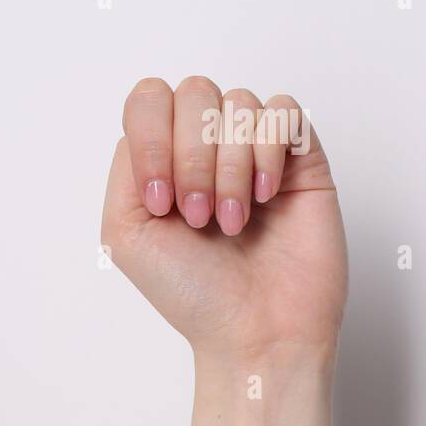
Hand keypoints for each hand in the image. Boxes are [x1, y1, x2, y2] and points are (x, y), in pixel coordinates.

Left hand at [100, 76, 347, 361]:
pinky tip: (267, 196)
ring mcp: (257, 150)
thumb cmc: (195, 295)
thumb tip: (150, 127)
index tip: (161, 200)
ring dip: (230, 165)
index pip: (150, 100)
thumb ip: (124, 168)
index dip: (153, 139)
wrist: (258, 333)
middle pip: (194, 92)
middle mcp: (210, 147)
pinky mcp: (301, 159)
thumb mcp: (126, 233)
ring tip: (234, 219)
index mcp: (165, 158)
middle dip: (193, 156)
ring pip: (239, 102)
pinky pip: (284, 113)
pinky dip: (269, 151)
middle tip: (199, 216)